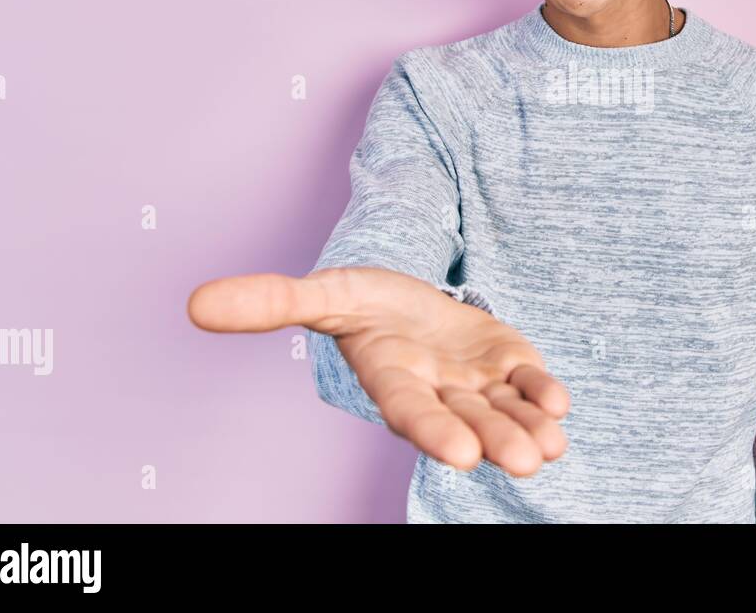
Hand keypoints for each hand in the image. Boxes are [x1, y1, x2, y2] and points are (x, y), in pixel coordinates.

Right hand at [187, 266, 568, 476]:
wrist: (410, 297)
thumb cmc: (365, 302)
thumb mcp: (325, 293)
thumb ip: (272, 302)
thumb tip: (196, 304)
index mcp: (390, 377)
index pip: (408, 409)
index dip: (432, 429)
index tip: (459, 455)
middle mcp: (435, 390)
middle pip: (466, 419)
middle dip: (494, 440)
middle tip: (524, 462)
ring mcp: (475, 382)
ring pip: (503, 411)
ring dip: (528, 429)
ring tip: (552, 448)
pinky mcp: (507, 365)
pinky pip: (529, 385)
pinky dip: (544, 394)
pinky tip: (560, 405)